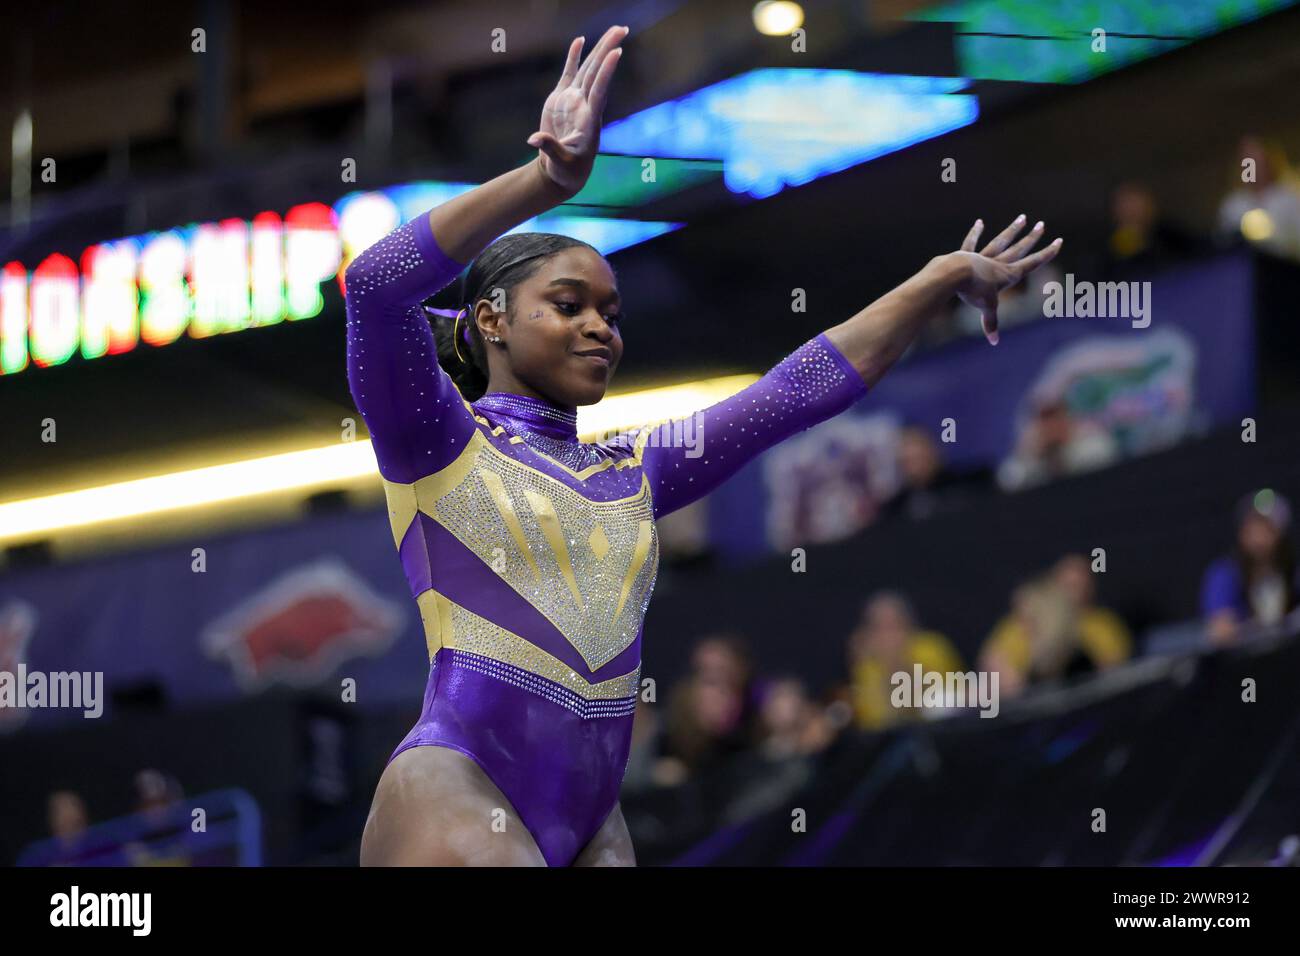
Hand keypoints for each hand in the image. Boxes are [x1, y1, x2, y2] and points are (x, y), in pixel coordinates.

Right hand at [528, 25, 627, 196]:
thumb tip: (533, 139)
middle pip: (597, 72)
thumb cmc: (567, 171)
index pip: (599, 91)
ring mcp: (575, 101)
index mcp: (589, 120)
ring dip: (599, 49)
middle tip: (621, 29)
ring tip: (614, 29)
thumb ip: (550, 149)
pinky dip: (574, 57)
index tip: (616, 53)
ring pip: (588, 69)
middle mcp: (585, 106)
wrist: (563, 172)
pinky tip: (580, 41)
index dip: (606, 72)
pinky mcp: (562, 100)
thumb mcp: (561, 163)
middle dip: (609, 50)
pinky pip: (570, 74)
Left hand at [950, 215, 1062, 344]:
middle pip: (1019, 249)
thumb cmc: (972, 291)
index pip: (1032, 263)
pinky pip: (972, 242)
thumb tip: (994, 342)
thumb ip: (991, 323)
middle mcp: (998, 263)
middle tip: (1042, 225)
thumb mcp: (986, 307)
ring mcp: (983, 257)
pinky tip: (980, 222)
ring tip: (1023, 217)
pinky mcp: (966, 254)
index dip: (1047, 253)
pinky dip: (975, 233)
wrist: (953, 274)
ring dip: (1013, 230)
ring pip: (1001, 241)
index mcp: (1008, 275)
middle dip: (1032, 238)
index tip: (1059, 241)